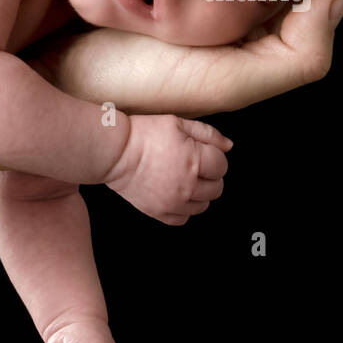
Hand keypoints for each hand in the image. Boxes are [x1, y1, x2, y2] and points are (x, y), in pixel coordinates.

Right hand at [103, 115, 230, 225]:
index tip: (202, 154)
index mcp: (194, 160)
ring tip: (185, 182)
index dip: (214, 158)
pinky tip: (176, 196)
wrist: (113, 153)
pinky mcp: (158, 212)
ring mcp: (173, 201)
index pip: (222, 166)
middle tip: (194, 167)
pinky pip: (182, 219)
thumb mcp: (177, 123)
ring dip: (199, 195)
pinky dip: (183, 210)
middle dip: (210, 177)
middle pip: (216, 189)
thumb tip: (228, 146)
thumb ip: (207, 134)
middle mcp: (187, 185)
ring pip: (202, 206)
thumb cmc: (142, 135)